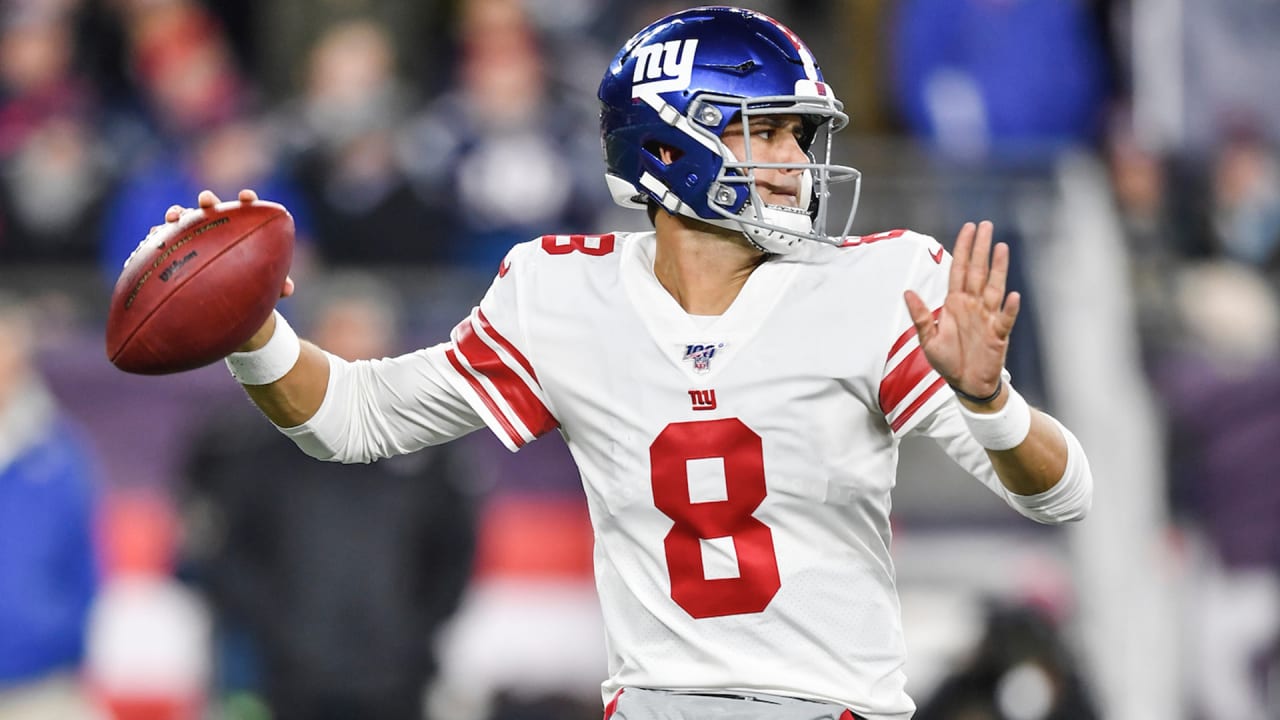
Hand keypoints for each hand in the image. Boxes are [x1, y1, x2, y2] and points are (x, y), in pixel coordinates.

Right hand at [164, 188, 294, 351]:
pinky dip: (158, 236)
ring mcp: (194, 234)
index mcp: (241, 228)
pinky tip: (151, 239)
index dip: (246, 200)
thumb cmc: (249, 283)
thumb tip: (287, 290)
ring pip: (184, 219)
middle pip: (211, 208)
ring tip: (172, 218)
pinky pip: (164, 239)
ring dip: (177, 214)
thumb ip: (276, 285)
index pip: (246, 209)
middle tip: (205, 201)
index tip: (246, 197)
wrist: (225, 295)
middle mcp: (216, 226)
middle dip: (207, 201)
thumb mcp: (264, 286)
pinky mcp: (175, 246)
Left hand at [903, 221, 1019, 406]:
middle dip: (981, 248)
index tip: (968, 229)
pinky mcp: (999, 334)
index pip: (959, 270)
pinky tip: (1013, 295)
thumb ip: (921, 316)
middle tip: (986, 225)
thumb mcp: (928, 340)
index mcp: (955, 304)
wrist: (966, 384)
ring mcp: (988, 317)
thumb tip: (907, 292)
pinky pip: (1005, 318)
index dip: (963, 249)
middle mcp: (973, 305)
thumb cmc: (948, 361)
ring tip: (1001, 248)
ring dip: (998, 268)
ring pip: (994, 287)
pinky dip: (1009, 308)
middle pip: (978, 271)